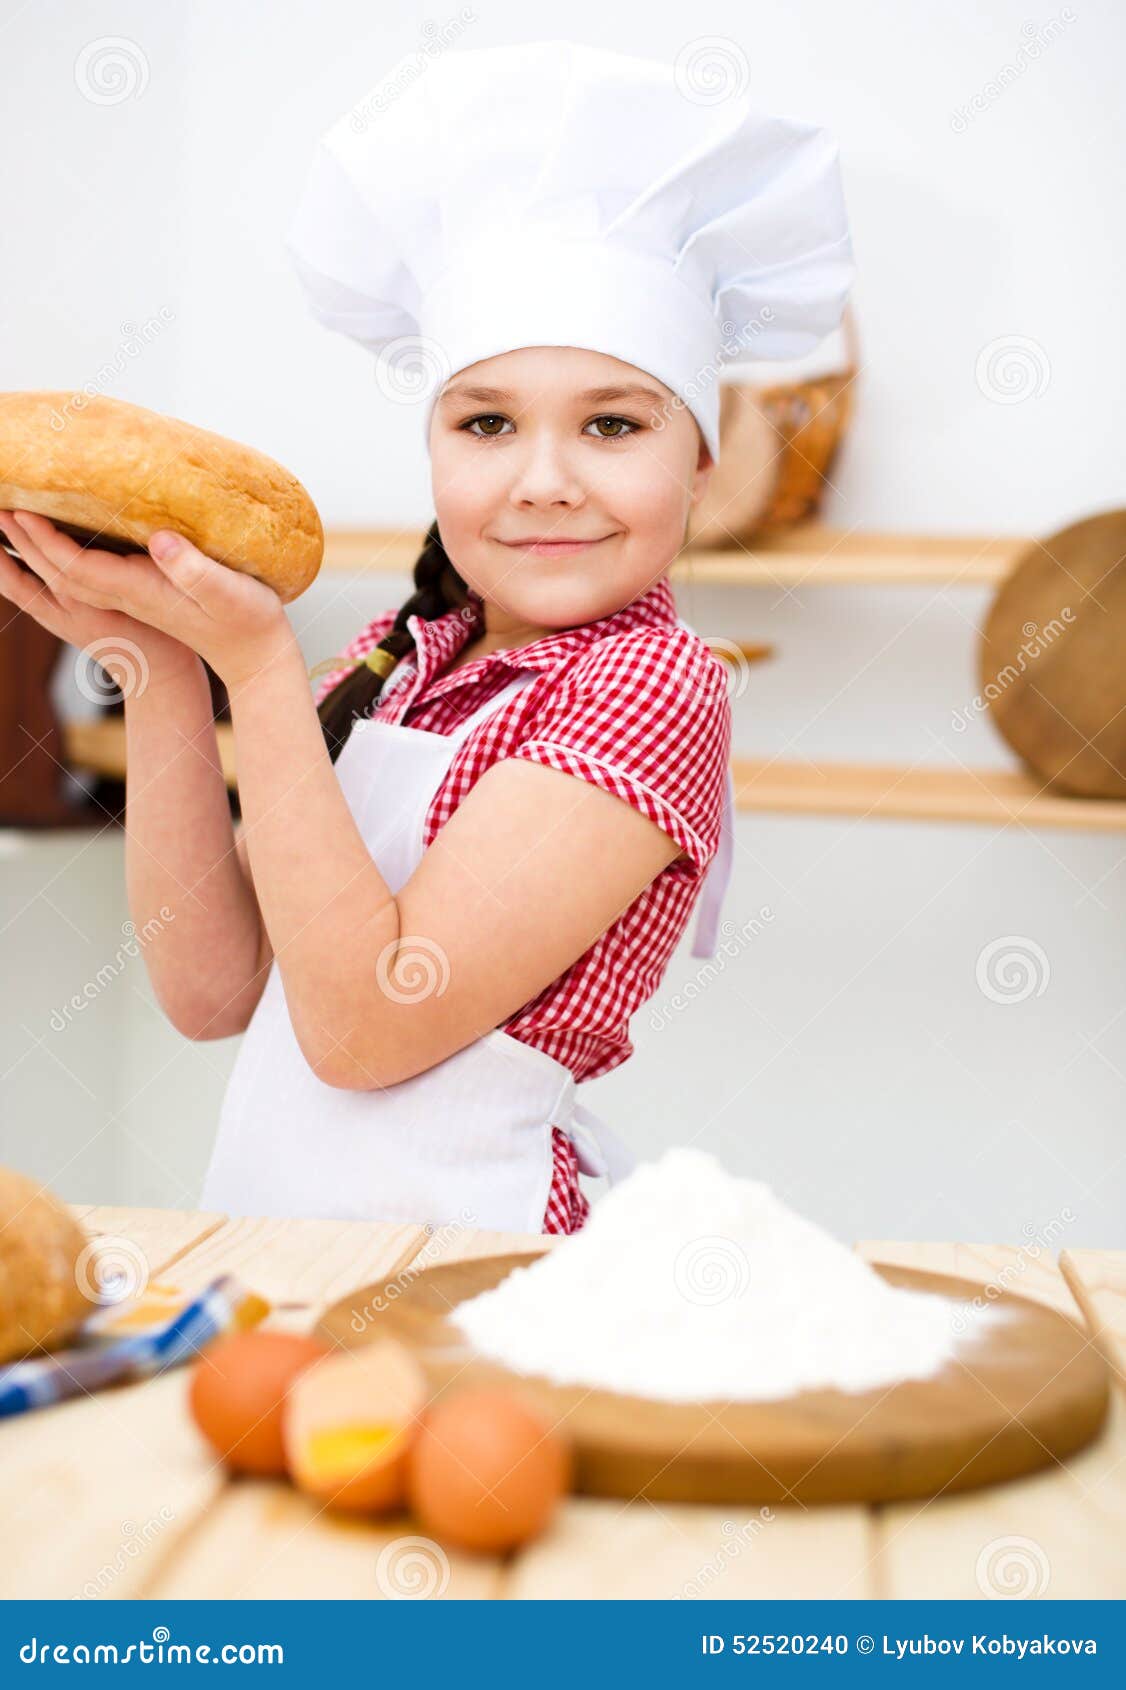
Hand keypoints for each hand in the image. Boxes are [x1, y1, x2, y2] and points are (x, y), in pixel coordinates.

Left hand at [0, 510, 291, 690]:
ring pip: (65, 576)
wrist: (253, 655)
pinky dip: (57, 558)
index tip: (22, 509)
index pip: (77, 569)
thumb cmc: (248, 620)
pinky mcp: (136, 597)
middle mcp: (126, 599)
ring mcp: (129, 600)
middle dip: (26, 540)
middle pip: (59, 573)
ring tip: (11, 516)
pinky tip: (51, 539)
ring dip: (34, 550)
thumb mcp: (228, 592)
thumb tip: (159, 540)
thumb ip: (194, 568)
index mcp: (140, 594)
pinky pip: (82, 578)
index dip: (46, 540)